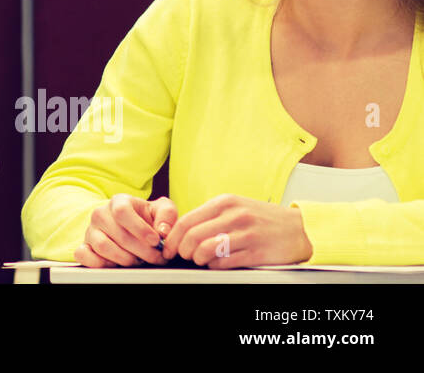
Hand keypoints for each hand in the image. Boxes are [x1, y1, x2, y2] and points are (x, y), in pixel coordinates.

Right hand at [76, 193, 177, 266]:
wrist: (131, 227)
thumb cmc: (147, 218)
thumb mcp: (161, 210)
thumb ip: (167, 215)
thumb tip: (162, 230)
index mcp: (118, 201)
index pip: (122, 211)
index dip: (140, 228)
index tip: (155, 241)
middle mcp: (100, 214)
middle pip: (118, 234)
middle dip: (142, 251)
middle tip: (156, 257)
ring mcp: (91, 230)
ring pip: (103, 247)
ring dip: (126, 259)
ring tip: (138, 260)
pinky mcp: (85, 246)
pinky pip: (84, 256)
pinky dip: (101, 263)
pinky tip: (117, 264)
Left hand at [162, 194, 313, 267]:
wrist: (300, 229)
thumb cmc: (263, 219)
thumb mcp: (236, 207)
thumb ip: (211, 216)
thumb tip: (182, 230)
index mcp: (224, 202)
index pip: (186, 220)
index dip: (173, 237)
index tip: (168, 247)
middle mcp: (233, 216)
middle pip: (192, 236)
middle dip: (182, 250)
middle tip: (184, 256)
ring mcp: (245, 234)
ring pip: (205, 249)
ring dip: (198, 259)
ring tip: (201, 260)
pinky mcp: (255, 252)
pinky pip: (224, 262)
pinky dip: (215, 266)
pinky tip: (218, 263)